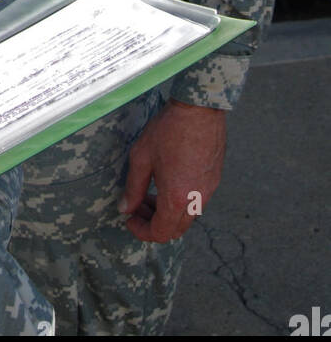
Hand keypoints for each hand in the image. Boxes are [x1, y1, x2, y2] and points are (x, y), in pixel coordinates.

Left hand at [118, 99, 226, 242]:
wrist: (199, 108)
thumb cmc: (168, 129)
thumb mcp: (142, 157)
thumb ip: (133, 187)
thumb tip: (126, 207)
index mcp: (177, 198)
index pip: (160, 232)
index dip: (142, 231)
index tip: (130, 219)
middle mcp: (196, 200)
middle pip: (176, 229)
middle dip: (154, 223)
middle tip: (138, 206)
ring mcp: (208, 190)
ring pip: (187, 216)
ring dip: (167, 212)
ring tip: (151, 191)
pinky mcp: (215, 178)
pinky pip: (196, 201)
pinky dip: (180, 200)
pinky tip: (169, 180)